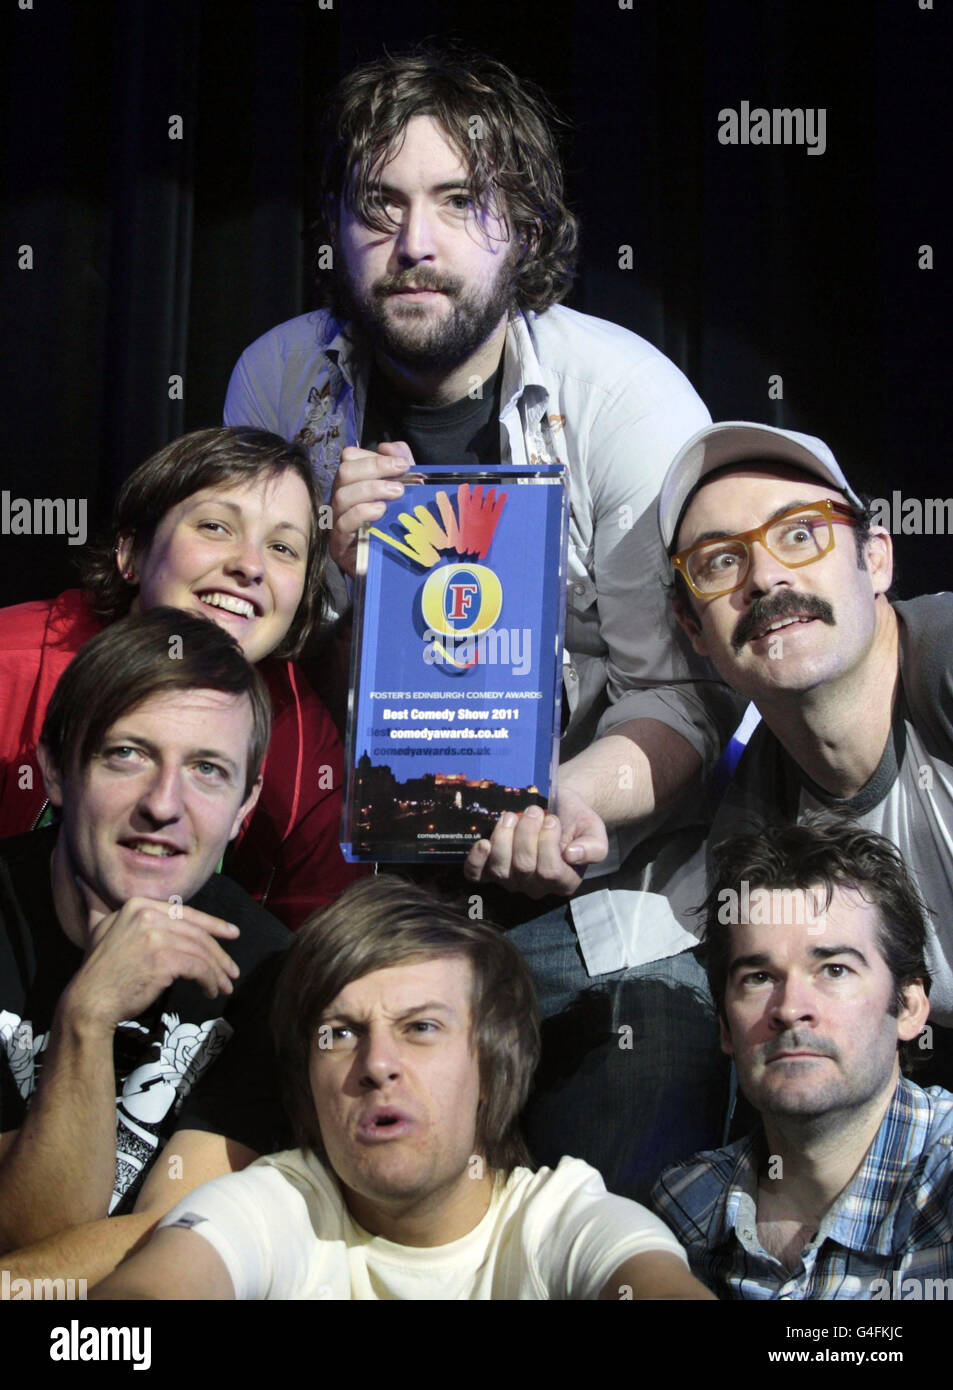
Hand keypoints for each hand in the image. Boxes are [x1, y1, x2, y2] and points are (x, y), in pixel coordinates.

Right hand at [62, 898, 240, 1035]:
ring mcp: (156, 936)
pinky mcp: (164, 959)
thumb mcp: (97, 929)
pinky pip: (198, 967)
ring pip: (200, 951)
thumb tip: (85, 883)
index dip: (213, 924)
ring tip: (224, 986)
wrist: (89, 1000)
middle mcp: (148, 914)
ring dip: (217, 971)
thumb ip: (99, 907)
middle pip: (196, 932)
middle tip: (232, 969)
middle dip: (219, 952)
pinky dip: (209, 980)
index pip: (185, 913)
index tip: (231, 934)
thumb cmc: (97, 969)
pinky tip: (211, 991)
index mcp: (137, 904)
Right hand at [330, 441, 415, 576]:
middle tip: (402, 473)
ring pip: (342, 496)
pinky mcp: (339, 546)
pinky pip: (343, 523)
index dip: (374, 457)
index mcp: (355, 485)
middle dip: (374, 468)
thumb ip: (400, 464)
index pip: (350, 459)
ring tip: (397, 493)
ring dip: (371, 489)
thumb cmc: (397, 530)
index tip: (402, 464)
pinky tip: (381, 511)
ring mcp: (337, 523)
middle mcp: (341, 501)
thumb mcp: (405, 491)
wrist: (395, 571)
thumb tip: (389, 447)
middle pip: (345, 473)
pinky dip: (362, 512)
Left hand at [463, 788, 608, 897]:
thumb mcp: (594, 830)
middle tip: (533, 811)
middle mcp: (536, 887)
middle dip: (526, 833)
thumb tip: (573, 856)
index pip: (551, 872)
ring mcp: (511, 880)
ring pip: (500, 868)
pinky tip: (483, 843)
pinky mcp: (490, 870)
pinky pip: (476, 875)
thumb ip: (594, 847)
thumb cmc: (575, 820)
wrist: (556, 807)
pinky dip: (476, 860)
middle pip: (523, 867)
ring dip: (503, 837)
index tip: (552, 819)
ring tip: (512, 816)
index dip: (547, 843)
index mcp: (564, 882)